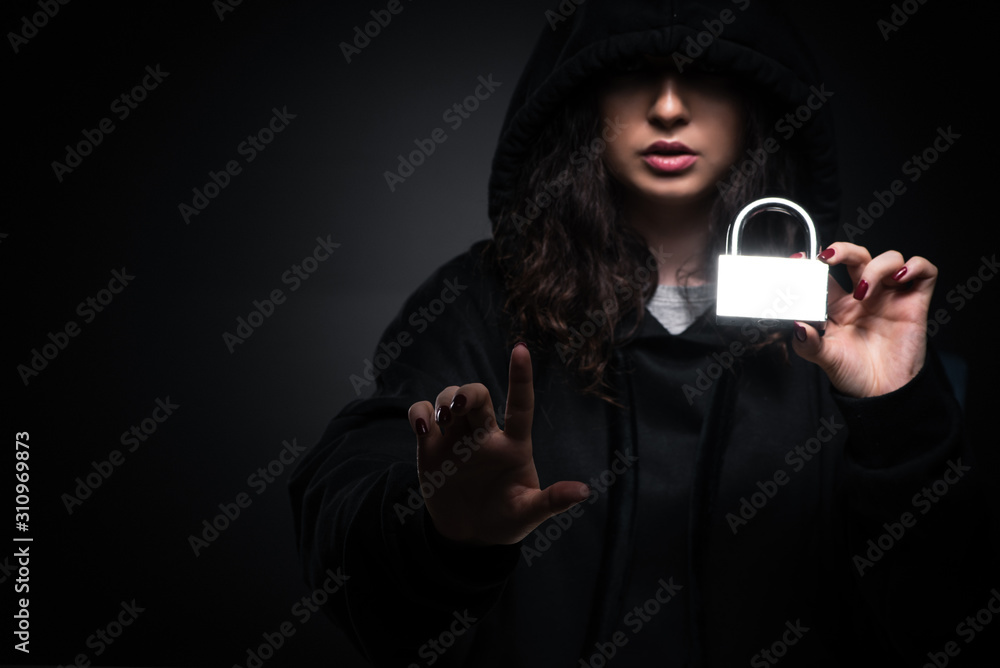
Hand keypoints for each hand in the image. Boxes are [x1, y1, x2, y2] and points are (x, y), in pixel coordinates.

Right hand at [406, 343, 589, 545]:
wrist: (468, 537)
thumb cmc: (505, 522)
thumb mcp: (528, 514)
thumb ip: (552, 501)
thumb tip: (585, 492)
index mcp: (513, 445)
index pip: (519, 405)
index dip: (520, 378)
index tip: (520, 350)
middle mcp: (484, 435)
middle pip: (477, 395)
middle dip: (467, 393)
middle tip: (457, 407)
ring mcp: (456, 438)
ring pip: (449, 397)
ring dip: (444, 401)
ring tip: (441, 421)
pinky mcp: (430, 446)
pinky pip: (422, 413)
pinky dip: (418, 413)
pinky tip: (422, 428)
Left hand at [792, 242, 935, 397]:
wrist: (881, 394)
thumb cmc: (853, 374)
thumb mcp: (825, 358)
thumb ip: (808, 344)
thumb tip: (797, 326)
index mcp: (839, 305)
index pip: (828, 273)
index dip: (815, 263)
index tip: (800, 258)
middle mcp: (865, 296)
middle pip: (857, 256)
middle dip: (843, 250)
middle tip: (829, 258)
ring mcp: (891, 297)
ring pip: (889, 259)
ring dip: (875, 267)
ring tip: (865, 291)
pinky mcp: (915, 304)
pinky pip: (925, 272)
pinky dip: (915, 266)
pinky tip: (900, 277)